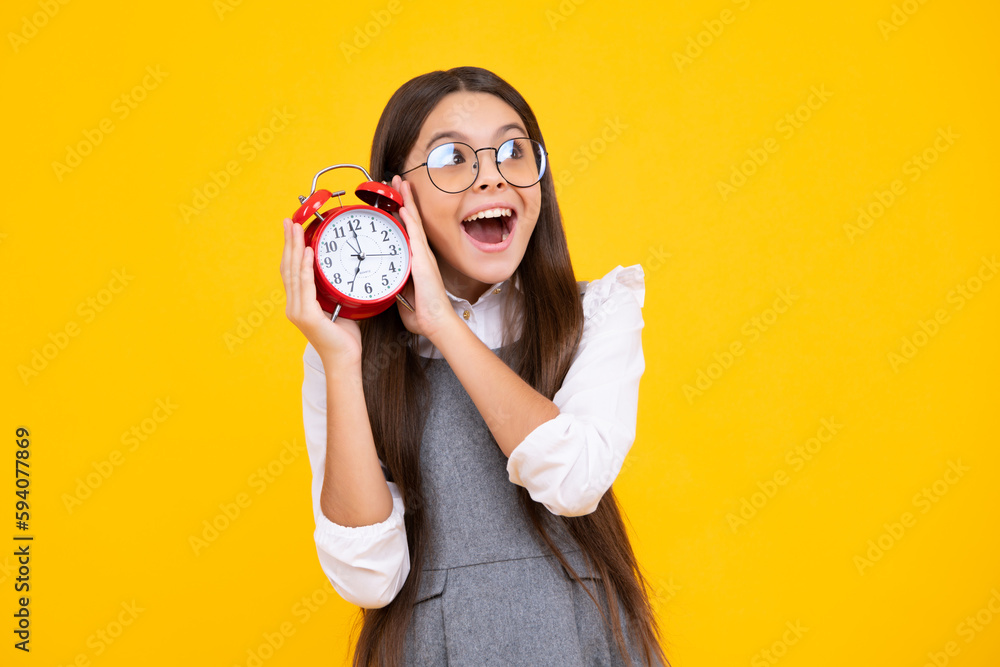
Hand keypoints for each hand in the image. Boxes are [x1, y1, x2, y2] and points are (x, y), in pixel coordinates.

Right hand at [280, 218, 360, 366]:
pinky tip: (308, 252)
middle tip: (289, 221)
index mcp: (299, 304)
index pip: (291, 271)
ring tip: (296, 229)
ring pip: (294, 272)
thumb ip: (331, 291)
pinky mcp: (307, 316)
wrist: (345, 360)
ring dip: (295, 248)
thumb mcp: (336, 308)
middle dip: (289, 242)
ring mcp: (297, 311)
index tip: (292, 230)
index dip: (290, 250)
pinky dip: (306, 267)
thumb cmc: (344, 338)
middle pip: (288, 267)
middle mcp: (293, 306)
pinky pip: (305, 285)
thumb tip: (336, 273)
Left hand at [392, 175, 458, 341]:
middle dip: (404, 198)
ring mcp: (422, 255)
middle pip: (411, 219)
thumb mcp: (403, 293)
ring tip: (400, 184)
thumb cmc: (422, 312)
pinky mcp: (422, 261)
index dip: (401, 211)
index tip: (395, 197)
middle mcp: (421, 253)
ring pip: (413, 222)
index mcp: (416, 259)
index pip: (407, 230)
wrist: (435, 321)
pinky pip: (415, 236)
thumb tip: (385, 278)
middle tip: (396, 180)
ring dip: (406, 202)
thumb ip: (395, 283)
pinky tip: (405, 207)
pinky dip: (410, 221)